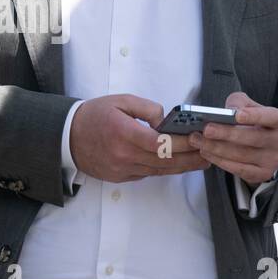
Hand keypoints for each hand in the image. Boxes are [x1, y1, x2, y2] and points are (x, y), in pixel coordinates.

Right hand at [70, 94, 209, 183]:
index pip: (160, 143)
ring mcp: (122, 169)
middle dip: (190, 157)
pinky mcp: (121, 177)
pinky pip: (148, 174)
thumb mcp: (120, 101)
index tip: (199, 138)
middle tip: (209, 153)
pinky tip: (178, 164)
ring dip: (182, 166)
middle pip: (164, 160)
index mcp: (123, 133)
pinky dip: (165, 169)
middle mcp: (124, 155)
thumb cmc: (94, 116)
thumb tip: (166, 122)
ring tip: (201, 161)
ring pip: (159, 170)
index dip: (182, 143)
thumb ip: (147, 108)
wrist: (68, 138)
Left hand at [190, 92, 277, 185]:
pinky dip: (219, 161)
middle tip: (207, 130)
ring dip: (217, 148)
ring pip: (242, 155)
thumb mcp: (249, 107)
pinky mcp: (261, 174)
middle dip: (226, 134)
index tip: (237, 115)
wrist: (265, 147)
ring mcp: (271, 160)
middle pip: (252, 138)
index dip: (254, 116)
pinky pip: (238, 169)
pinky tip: (206, 153)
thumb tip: (229, 110)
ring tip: (198, 141)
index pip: (270, 117)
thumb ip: (239, 103)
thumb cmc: (253, 123)